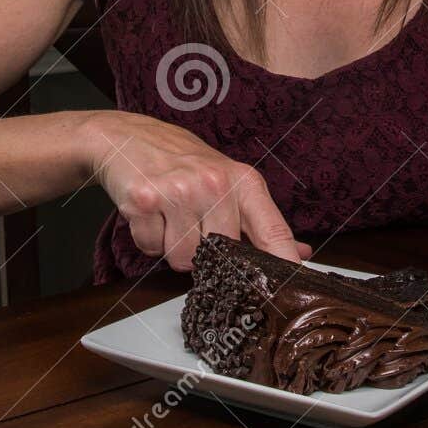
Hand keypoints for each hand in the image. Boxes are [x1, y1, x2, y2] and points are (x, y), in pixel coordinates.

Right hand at [84, 111, 313, 271]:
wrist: (129, 137)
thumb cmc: (185, 162)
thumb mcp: (231, 181)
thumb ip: (262, 221)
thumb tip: (298, 253)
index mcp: (243, 181)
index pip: (273, 231)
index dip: (284, 263)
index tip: (291, 289)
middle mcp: (215, 183)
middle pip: (223, 257)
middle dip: (206, 255)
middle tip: (194, 225)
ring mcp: (179, 191)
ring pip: (184, 259)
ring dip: (174, 248)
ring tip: (170, 217)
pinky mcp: (144, 200)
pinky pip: (151, 249)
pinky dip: (149, 240)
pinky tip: (151, 214)